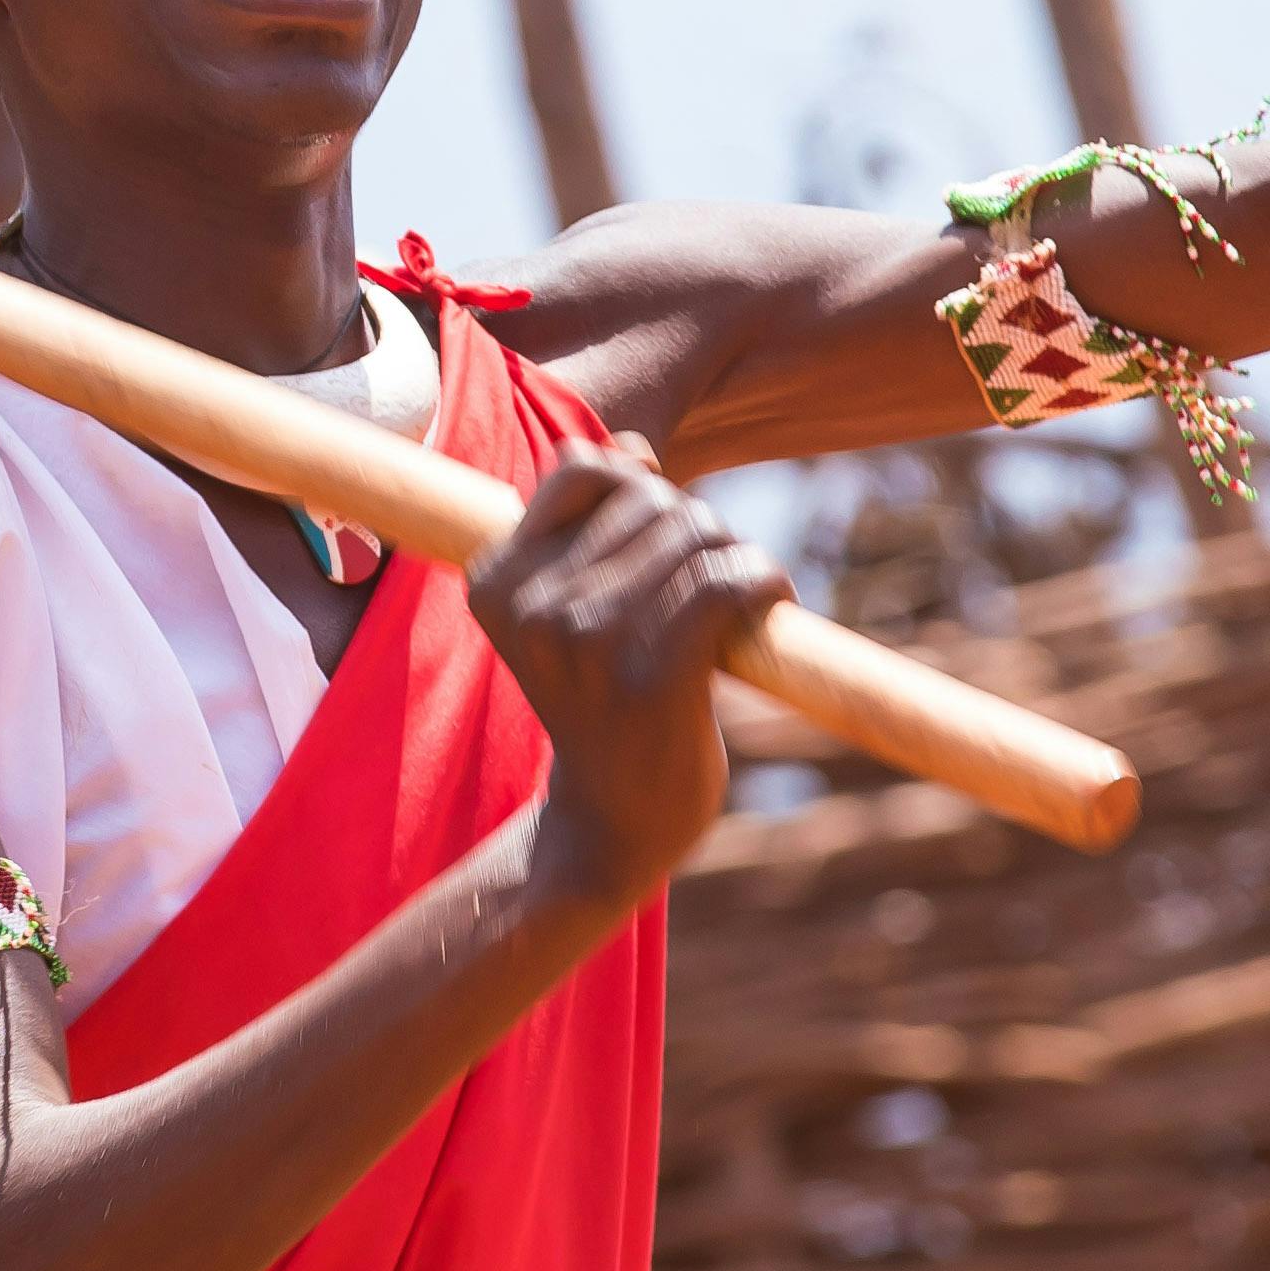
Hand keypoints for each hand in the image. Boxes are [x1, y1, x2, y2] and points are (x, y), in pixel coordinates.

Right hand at [473, 445, 787, 911]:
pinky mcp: (652, 680)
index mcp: (497, 580)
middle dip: (698, 525)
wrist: (610, 823)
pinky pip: (725, 582)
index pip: (584, 470)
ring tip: (740, 593)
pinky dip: (762, 578)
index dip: (643, 485)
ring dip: (736, 553)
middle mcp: (534, 607)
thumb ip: (590, 525)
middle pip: (653, 500)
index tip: (663, 535)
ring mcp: (588, 644)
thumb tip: (634, 448)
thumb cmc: (601, 704)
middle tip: (711, 577)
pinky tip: (772, 598)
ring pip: (696, 535)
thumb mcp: (569, 610)